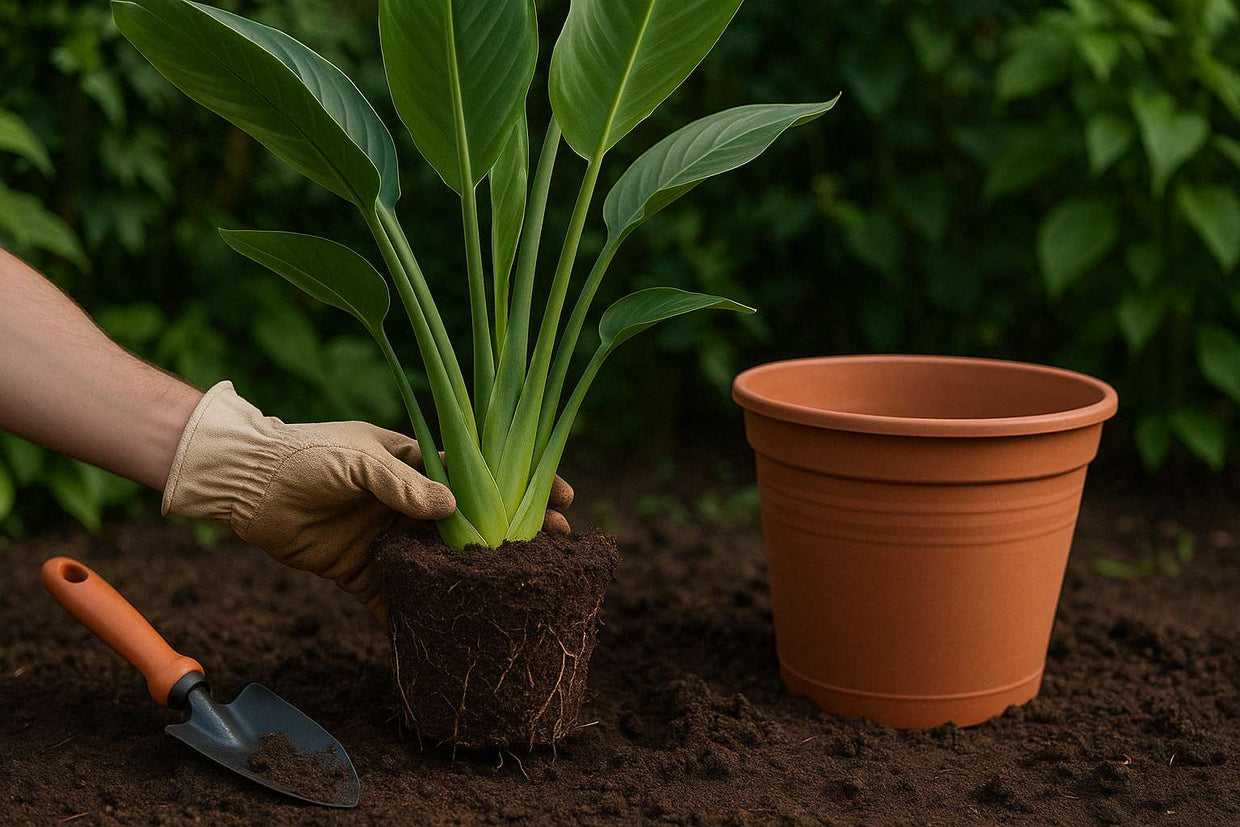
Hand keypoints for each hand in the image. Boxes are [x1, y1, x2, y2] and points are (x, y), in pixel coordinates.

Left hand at [162, 382, 572, 618]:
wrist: (246, 485)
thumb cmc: (306, 455)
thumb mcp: (360, 458)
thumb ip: (404, 483)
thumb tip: (455, 508)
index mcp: (417, 464)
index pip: (483, 474)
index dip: (523, 484)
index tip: (563, 497)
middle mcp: (411, 504)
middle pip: (474, 524)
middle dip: (515, 536)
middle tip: (557, 550)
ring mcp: (392, 540)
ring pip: (445, 564)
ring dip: (478, 577)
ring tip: (520, 593)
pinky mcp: (366, 574)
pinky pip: (401, 600)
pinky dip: (423, 617)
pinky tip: (455, 633)